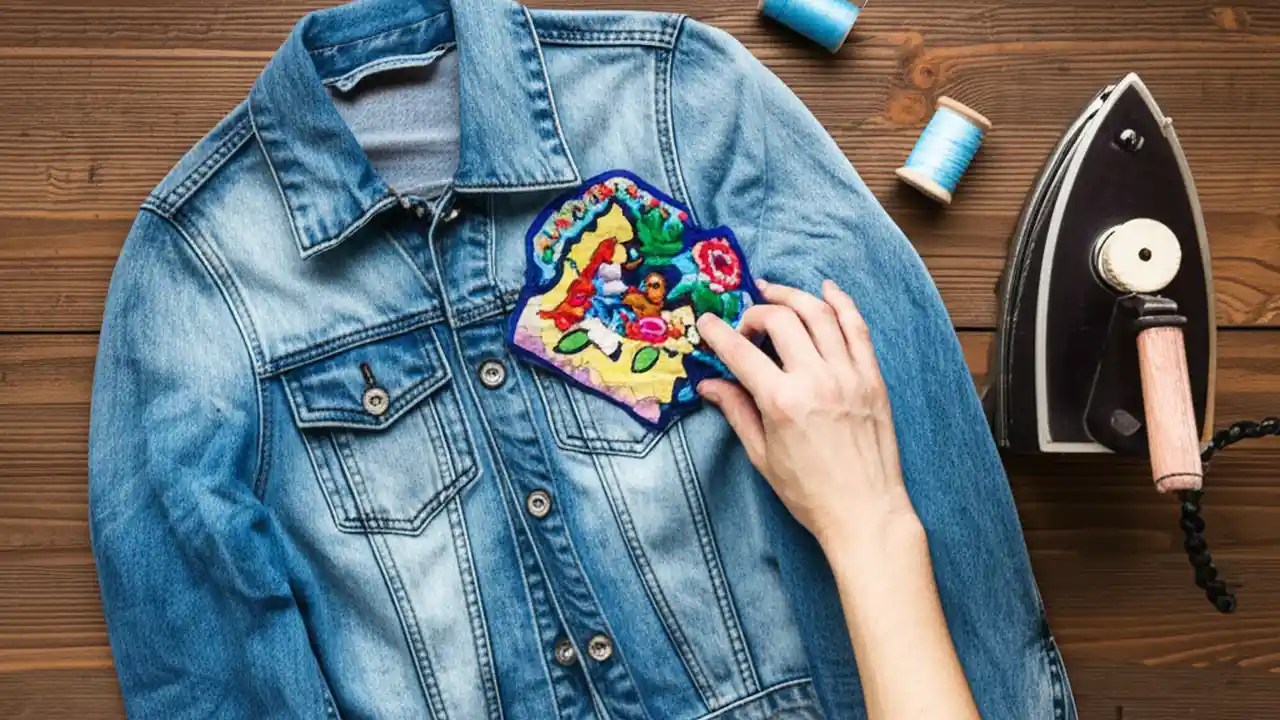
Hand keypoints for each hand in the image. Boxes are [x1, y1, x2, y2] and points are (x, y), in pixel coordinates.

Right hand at [696, 280, 914, 547]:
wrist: (865, 512)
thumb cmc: (810, 492)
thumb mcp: (762, 456)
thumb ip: (737, 411)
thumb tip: (709, 384)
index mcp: (782, 402)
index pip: (741, 352)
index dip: (718, 332)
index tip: (706, 323)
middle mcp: (816, 380)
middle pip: (780, 320)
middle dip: (755, 314)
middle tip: (745, 325)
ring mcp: (849, 375)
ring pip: (819, 314)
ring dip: (792, 296)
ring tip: (774, 292)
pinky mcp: (872, 378)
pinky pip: (857, 327)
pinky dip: (841, 302)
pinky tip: (826, 289)